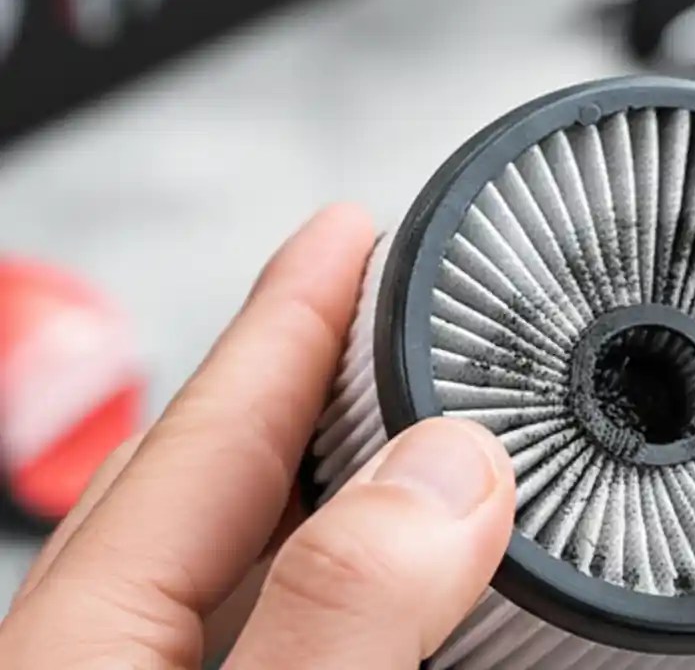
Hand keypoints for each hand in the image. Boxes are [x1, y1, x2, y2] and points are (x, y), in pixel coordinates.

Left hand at [0, 206, 515, 668]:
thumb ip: (339, 606)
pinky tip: (385, 596)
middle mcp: (98, 665)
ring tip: (416, 439)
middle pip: (208, 475)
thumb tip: (450, 468)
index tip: (350, 233)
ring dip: (335, 483)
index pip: (205, 431)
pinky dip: (343, 583)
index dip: (291, 317)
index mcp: (81, 645)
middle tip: (389, 313)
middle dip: (308, 375)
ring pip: (236, 560)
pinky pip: (266, 629)